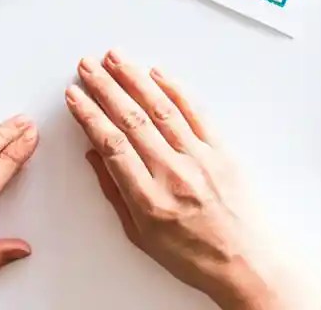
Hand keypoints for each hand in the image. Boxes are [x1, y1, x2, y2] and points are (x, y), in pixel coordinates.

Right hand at [65, 51, 320, 309]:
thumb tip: (95, 154)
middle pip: (132, 120)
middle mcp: (174, 174)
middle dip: (105, 87)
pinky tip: (158, 74)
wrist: (245, 262)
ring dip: (135, 79)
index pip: (112, 144)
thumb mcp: (140, 235)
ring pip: (161, 109)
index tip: (75, 95)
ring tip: (116, 58)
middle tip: (88, 66)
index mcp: (149, 199)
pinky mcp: (222, 151)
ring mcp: (201, 159)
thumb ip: (114, 191)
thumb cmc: (194, 255)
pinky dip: (175, 90)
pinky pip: (196, 113)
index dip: (90, 115)